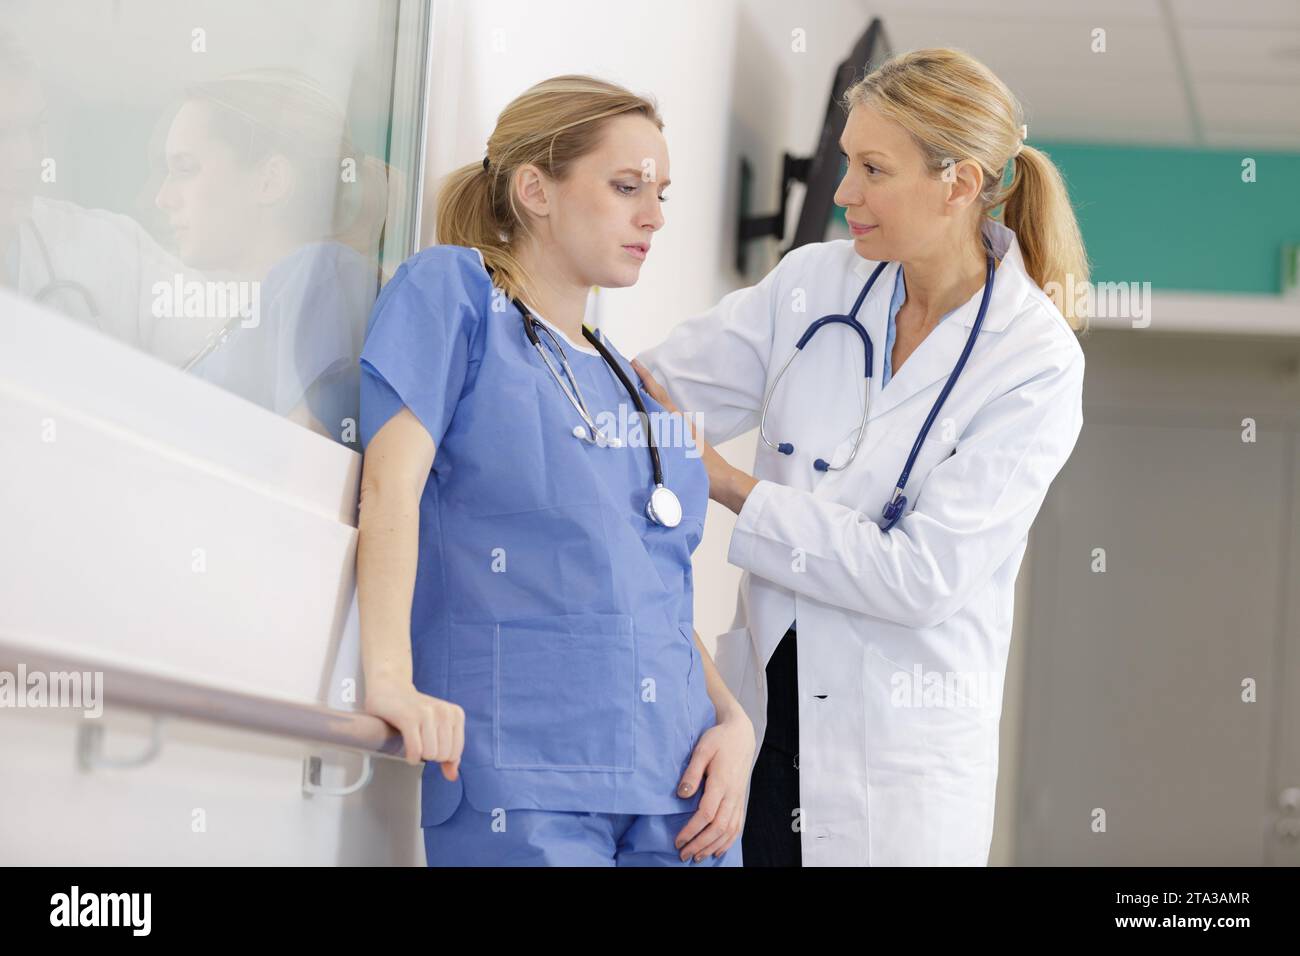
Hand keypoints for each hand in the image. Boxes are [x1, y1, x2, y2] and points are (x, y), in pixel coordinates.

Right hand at [364, 678, 463, 780]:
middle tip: (420, 741)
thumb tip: (453, 776)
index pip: (455, 753)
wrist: (390, 689)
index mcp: (456, 714)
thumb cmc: (414, 712)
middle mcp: (444, 712)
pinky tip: (408, 751)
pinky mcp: (408, 717)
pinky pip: (415, 751)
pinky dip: (411, 757)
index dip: (440, 756)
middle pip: (442, 756)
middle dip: (429, 755)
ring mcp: (426, 713)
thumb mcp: (438, 728)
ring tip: (413, 741)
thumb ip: (449, 753)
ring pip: (429, 754)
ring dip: (418, 755)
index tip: (430, 744)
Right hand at [630, 357, 758, 512]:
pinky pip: (662, 423)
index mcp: (677, 422)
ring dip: (645, 401)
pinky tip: (643, 422)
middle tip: (623, 375)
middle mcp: (678, 423)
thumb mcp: (683, 453)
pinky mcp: (681, 441)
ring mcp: (680, 431)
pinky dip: (651, 416)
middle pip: (657, 399)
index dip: (646, 379)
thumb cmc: (705, 471)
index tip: (633, 363)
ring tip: (627, 395)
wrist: (724, 482)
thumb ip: (666, 441)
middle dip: (641, 386)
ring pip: (659, 411)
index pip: (658, 395)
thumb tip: (645, 428)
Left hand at [672, 710, 755, 861]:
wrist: (742, 734)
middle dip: (700, 844)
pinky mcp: (741, 799)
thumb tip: (682, 795)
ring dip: (713, 846)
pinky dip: (728, 841)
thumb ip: (692, 772)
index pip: (706, 814)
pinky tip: (718, 849)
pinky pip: (737, 825)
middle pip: (718, 827)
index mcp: (721, 782)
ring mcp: (738, 798)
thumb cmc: (719, 739)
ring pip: (729, 830)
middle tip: (683, 855)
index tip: (678, 840)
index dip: (692, 831)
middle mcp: (732, 794)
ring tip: (697, 857)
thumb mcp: (702, 749)